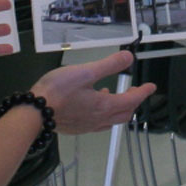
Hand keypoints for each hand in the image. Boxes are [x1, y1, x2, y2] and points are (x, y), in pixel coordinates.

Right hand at [32, 51, 155, 135]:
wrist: (34, 113)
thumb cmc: (58, 91)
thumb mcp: (86, 72)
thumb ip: (108, 65)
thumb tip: (129, 58)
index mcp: (104, 106)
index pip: (131, 100)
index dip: (143, 92)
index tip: (151, 87)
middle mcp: (99, 119)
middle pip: (124, 114)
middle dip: (133, 102)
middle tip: (136, 91)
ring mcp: (87, 126)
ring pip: (112, 121)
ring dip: (119, 109)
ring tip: (115, 95)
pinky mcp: (76, 128)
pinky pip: (98, 124)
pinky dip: (104, 114)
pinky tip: (94, 105)